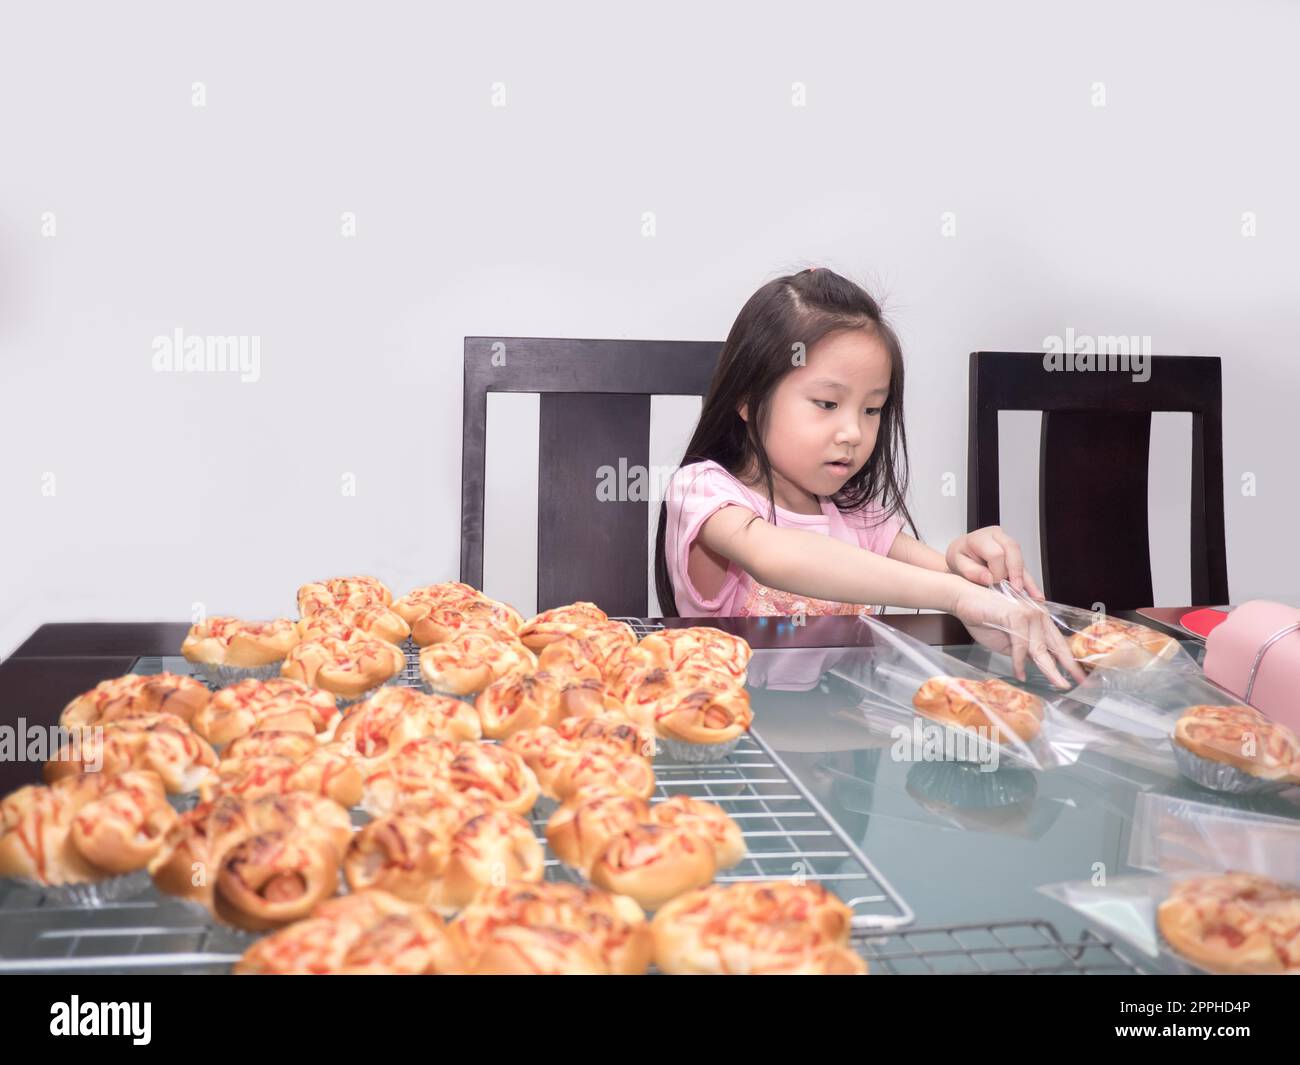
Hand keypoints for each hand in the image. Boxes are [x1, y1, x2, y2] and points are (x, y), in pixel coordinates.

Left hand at [946, 526, 1043, 597]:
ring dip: (1027, 579)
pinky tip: (1035, 594)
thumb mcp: (957, 563)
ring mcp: (1008, 545)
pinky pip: (1024, 569)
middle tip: (1016, 589)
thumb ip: (971, 571)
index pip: (996, 553)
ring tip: (1034, 596)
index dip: (996, 570)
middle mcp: (998, 537)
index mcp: (982, 537)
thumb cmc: (961, 556)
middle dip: (1016, 572)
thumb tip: (988, 578)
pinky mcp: (1014, 556)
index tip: (991, 582)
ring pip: (1022, 559)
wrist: (962, 553)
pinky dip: (1030, 583)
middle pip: (1013, 551)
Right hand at [948, 581, 1086, 688]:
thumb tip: (1035, 663)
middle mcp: (1037, 614)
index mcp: (1038, 618)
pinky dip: (1019, 662)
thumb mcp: (1007, 641)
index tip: (1079, 676)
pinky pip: (1021, 646)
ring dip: (1049, 669)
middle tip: (1081, 682)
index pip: (1058, 642)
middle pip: (1056, 645)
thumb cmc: (982, 616)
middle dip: (1069, 666)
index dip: (1069, 660)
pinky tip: (1020, 674)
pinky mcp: (1016, 616)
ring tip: (1057, 683)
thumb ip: (1023, 650)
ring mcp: (1028, 613)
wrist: (963, 598)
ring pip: (1041, 648)